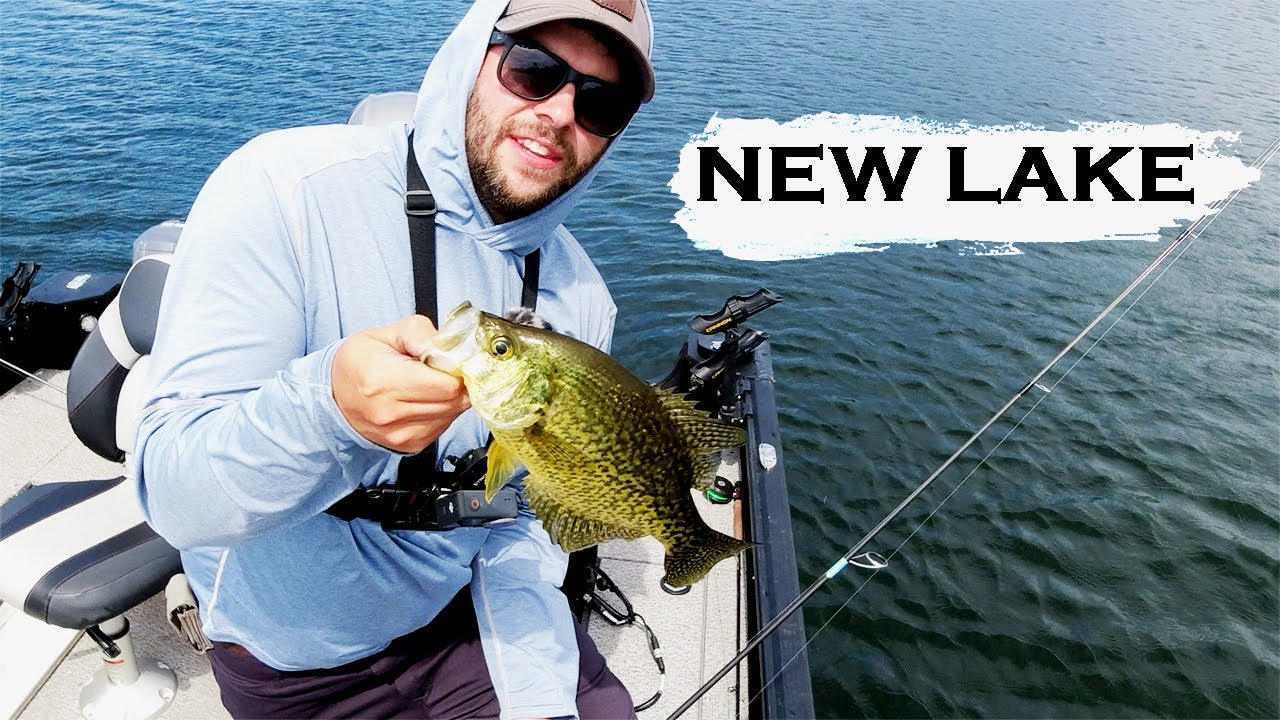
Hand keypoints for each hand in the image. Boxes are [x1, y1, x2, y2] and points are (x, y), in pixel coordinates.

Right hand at [332, 315, 469, 452]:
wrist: (334, 395)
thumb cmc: (360, 361)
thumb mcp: (386, 333)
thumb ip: (421, 334)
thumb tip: (452, 348)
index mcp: (384, 382)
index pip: (448, 384)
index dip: (459, 369)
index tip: (454, 359)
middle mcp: (391, 414)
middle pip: (455, 401)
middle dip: (458, 381)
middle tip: (446, 368)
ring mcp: (400, 434)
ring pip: (453, 415)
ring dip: (452, 397)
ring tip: (431, 382)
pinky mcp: (409, 445)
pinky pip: (443, 426)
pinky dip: (443, 411)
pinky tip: (425, 399)